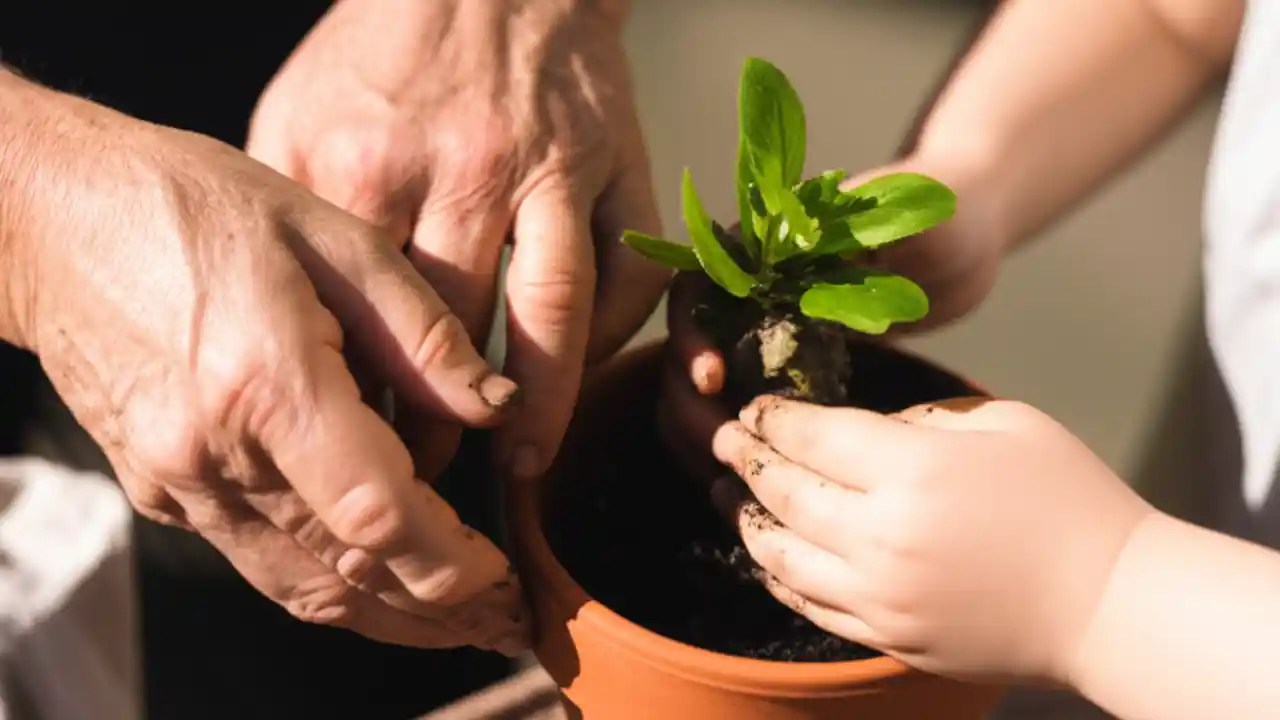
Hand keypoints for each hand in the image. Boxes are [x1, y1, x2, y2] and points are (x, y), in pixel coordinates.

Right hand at [2, 78, 528, 653]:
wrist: (55, 220)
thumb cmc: (197, 207)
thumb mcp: (334, 236)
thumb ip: (422, 332)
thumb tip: (495, 406)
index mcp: (267, 384)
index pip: (377, 517)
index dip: (452, 564)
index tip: (506, 575)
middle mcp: (216, 455)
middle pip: (348, 574)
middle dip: (440, 609)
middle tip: (508, 617)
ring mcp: (179, 484)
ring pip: (302, 588)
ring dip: (388, 616)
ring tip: (461, 618)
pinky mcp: (161, 491)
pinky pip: (260, 561)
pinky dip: (330, 584)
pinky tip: (381, 577)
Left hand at [247, 0, 666, 480]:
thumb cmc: (383, 51)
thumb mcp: (298, 117)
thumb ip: (292, 224)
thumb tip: (293, 333)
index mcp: (369, 168)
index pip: (363, 324)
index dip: (367, 408)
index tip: (366, 463)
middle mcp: (463, 173)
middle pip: (456, 335)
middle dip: (445, 428)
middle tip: (438, 490)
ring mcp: (550, 171)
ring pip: (555, 319)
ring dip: (543, 408)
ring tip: (524, 466)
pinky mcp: (618, 165)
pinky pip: (627, 276)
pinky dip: (611, 338)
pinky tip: (583, 374)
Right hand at [657, 154, 1004, 470]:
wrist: (969, 235)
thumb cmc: (942, 207)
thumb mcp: (905, 211)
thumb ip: (858, 227)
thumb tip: (805, 248)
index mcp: (762, 243)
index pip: (696, 287)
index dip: (690, 334)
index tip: (713, 379)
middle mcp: (751, 285)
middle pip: (689, 345)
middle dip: (690, 398)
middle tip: (723, 443)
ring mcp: (768, 326)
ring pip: (705, 383)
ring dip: (703, 427)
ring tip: (725, 470)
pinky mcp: (792, 362)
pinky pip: (745, 404)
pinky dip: (739, 441)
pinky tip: (753, 477)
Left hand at [706, 395, 1152, 683]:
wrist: (1110, 603)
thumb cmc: (1067, 497)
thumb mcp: (1001, 424)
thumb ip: (919, 420)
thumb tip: (858, 432)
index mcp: (913, 472)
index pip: (812, 436)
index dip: (774, 418)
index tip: (755, 407)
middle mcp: (883, 537)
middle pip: (784, 493)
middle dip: (744, 461)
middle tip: (722, 440)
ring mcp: (880, 596)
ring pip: (781, 557)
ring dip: (746, 521)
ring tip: (728, 496)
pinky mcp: (887, 637)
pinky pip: (809, 605)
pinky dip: (778, 576)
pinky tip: (768, 554)